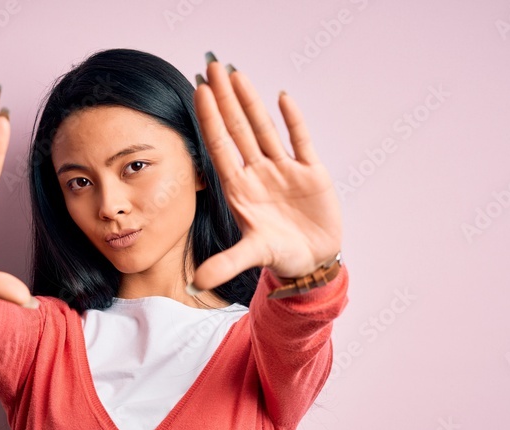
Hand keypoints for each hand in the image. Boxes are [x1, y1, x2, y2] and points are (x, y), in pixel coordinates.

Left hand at [188, 54, 342, 290]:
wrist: (312, 262)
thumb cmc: (279, 256)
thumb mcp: (252, 257)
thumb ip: (226, 264)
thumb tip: (197, 283)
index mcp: (240, 189)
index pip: (221, 147)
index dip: (210, 120)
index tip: (198, 92)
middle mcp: (258, 174)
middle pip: (238, 129)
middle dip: (224, 99)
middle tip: (211, 67)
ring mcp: (283, 171)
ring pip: (264, 128)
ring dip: (251, 101)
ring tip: (236, 73)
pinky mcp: (311, 173)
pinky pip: (300, 140)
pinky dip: (292, 120)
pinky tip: (281, 97)